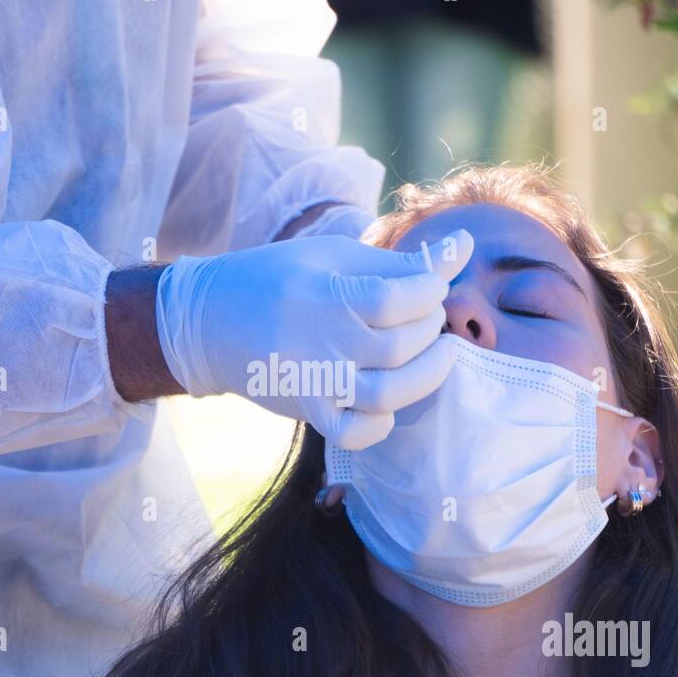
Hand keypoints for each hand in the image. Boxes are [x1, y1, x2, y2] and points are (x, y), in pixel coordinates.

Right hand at [155, 230, 473, 448]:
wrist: (210, 321)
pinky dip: (382, 424)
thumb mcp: (336, 256)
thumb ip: (402, 261)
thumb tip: (467, 243)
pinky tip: (391, 401)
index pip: (400, 299)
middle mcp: (322, 341)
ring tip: (433, 353)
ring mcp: (314, 382)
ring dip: (425, 376)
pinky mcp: (308, 411)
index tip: (430, 286)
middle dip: (431, 330)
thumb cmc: (281, 278)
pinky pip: (355, 433)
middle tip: (429, 318)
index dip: (430, 291)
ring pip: (388, 394)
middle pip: (402, 348)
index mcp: (328, 293)